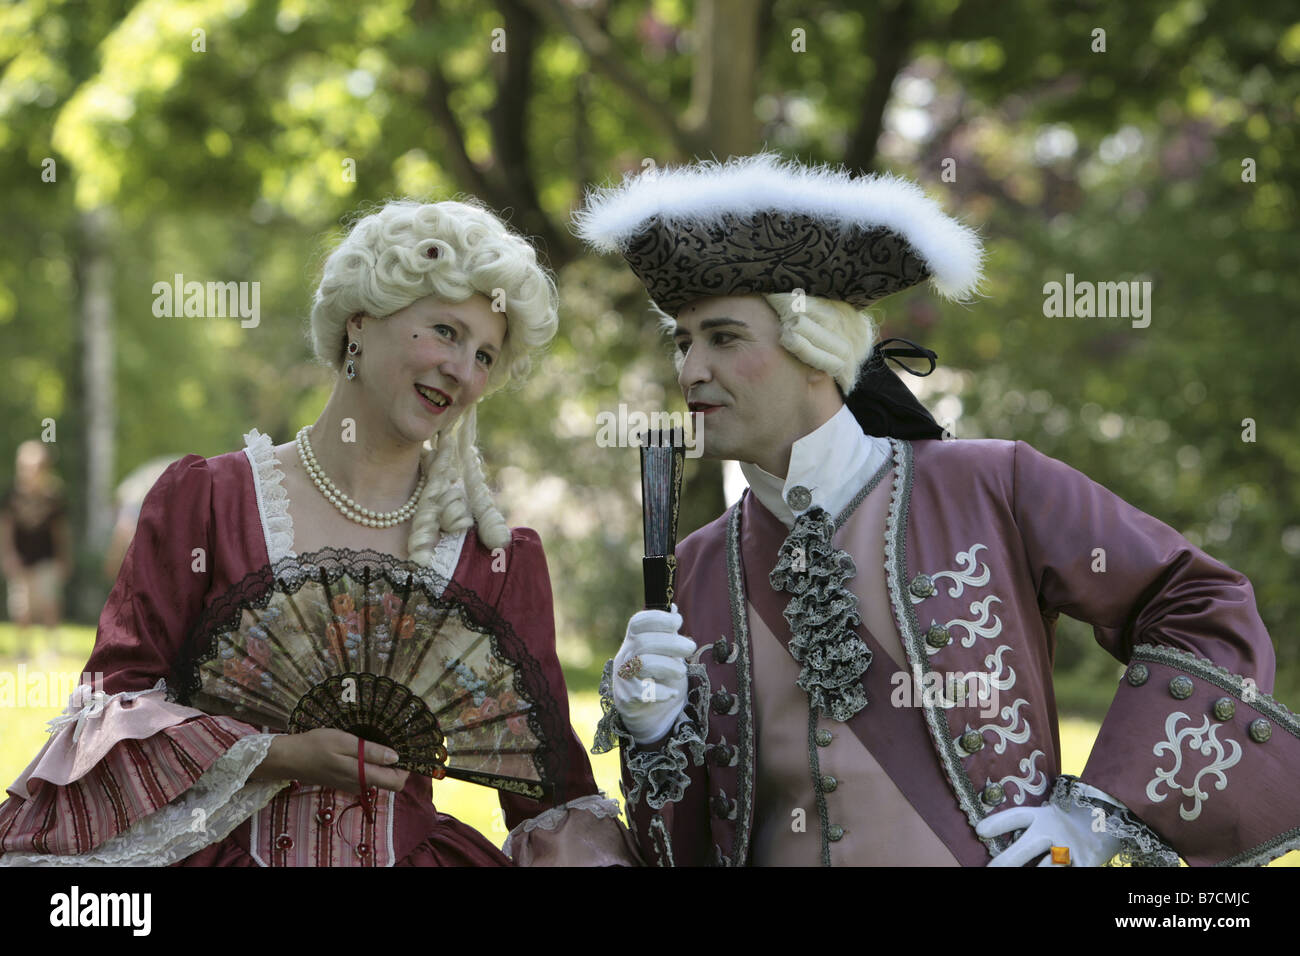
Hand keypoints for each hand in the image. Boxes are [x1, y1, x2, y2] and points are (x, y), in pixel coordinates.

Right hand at [251, 728, 409, 794]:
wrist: (289, 758)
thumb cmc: (316, 745)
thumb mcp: (345, 742)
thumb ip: (370, 752)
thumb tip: (396, 758)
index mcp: (361, 775)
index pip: (396, 782)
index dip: (407, 769)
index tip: (408, 749)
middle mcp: (359, 784)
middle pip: (389, 782)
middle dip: (398, 766)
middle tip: (397, 742)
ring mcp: (351, 785)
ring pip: (378, 779)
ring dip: (385, 764)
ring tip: (383, 742)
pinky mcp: (343, 781)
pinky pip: (366, 776)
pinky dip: (372, 765)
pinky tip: (366, 749)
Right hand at [612, 605, 695, 745]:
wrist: (650, 714)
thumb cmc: (660, 677)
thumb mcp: (666, 653)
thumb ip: (668, 634)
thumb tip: (673, 609)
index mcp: (633, 640)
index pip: (638, 622)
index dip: (658, 618)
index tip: (678, 622)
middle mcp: (625, 656)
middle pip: (644, 642)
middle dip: (671, 643)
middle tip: (690, 647)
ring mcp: (624, 677)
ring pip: (644, 663)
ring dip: (668, 666)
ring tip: (681, 672)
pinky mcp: (628, 697)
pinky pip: (644, 691)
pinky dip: (662, 692)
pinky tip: (671, 693)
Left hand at [976, 800, 1121, 866]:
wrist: (1106, 819)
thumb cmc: (1062, 823)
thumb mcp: (1043, 816)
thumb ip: (1018, 824)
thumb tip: (981, 831)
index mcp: (1041, 817)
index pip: (1017, 817)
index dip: (999, 823)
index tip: (979, 831)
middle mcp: (1054, 831)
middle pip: (1028, 846)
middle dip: (1009, 860)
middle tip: (991, 869)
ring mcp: (1071, 849)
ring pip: (1049, 866)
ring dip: (1037, 871)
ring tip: (1017, 874)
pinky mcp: (1087, 863)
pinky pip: (1069, 873)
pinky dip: (1059, 875)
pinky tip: (1049, 873)